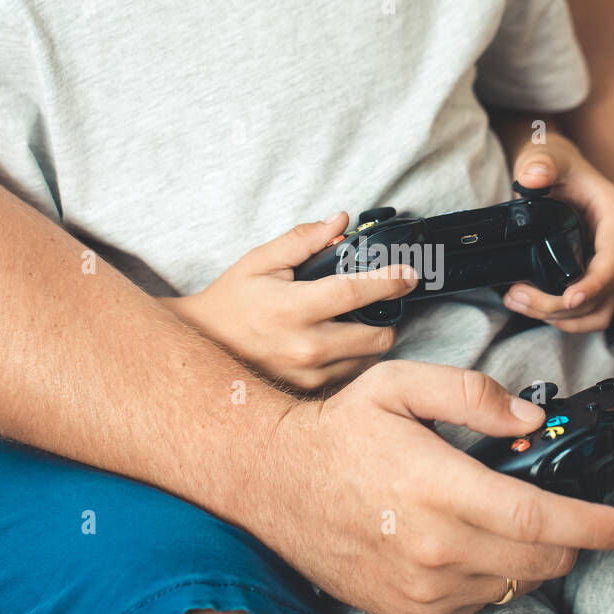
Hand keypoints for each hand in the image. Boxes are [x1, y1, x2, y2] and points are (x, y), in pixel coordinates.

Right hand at [168, 214, 414, 390]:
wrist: (203, 347)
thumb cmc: (232, 301)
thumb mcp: (261, 261)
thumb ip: (304, 240)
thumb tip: (340, 222)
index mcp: (293, 309)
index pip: (356, 293)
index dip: (390, 280)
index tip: (409, 273)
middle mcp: (305, 348)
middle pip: (378, 336)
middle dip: (385, 314)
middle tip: (376, 298)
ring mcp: (309, 375)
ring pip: (369, 358)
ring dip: (370, 337)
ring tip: (348, 319)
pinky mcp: (309, 391)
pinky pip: (351, 374)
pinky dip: (353, 356)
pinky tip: (335, 340)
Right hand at [262, 360, 613, 613]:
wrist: (272, 481)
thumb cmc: (338, 431)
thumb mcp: (400, 384)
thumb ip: (473, 393)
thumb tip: (531, 419)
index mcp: (439, 487)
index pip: (542, 519)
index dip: (599, 525)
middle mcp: (435, 547)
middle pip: (542, 559)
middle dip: (574, 538)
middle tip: (573, 512)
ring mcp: (422, 586)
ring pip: (516, 582)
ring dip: (532, 556)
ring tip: (507, 519)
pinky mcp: (411, 608)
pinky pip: (481, 601)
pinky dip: (494, 574)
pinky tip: (470, 541)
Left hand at [504, 133, 613, 331]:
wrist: (559, 172)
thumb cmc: (555, 164)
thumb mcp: (545, 156)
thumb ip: (541, 163)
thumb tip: (534, 176)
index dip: (595, 283)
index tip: (568, 298)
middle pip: (604, 289)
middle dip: (560, 304)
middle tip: (516, 297)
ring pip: (599, 307)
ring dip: (560, 316)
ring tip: (517, 302)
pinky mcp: (603, 278)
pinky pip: (596, 311)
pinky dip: (568, 319)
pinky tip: (537, 311)